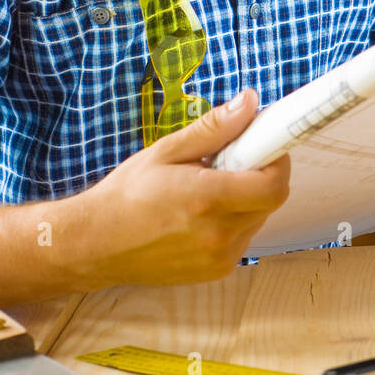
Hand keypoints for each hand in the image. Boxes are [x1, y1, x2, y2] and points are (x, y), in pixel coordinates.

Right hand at [72, 87, 290, 287]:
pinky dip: (234, 221)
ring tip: (208, 189)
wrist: (96, 243)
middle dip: (260, 175)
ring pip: (258, 218)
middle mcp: (218, 234)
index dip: (277, 160)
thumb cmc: (127, 194)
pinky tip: (202, 214)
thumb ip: (213, 129)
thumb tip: (249, 103)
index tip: (264, 145)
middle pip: (270, 200)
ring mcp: (219, 257)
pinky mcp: (217, 271)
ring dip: (247, 199)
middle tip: (229, 162)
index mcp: (207, 200)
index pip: (274, 184)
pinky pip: (243, 237)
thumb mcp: (166, 151)